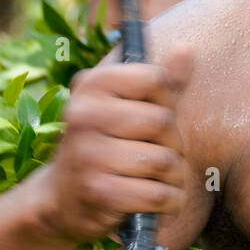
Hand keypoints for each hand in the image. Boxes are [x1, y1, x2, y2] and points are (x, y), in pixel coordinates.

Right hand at [42, 44, 194, 243]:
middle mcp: (83, 116)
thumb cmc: (109, 144)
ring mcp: (87, 155)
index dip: (166, 101)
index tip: (152, 115)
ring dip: (172, 176)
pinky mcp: (97, 192)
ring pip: (164, 161)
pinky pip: (158, 194)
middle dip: (172, 143)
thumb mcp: (129, 106)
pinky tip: (154, 199)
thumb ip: (162, 81)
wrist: (62, 199)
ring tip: (155, 178)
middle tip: (155, 153)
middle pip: (163, 121)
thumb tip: (187, 48)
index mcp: (91, 84)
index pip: (155, 78)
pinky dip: (167, 201)